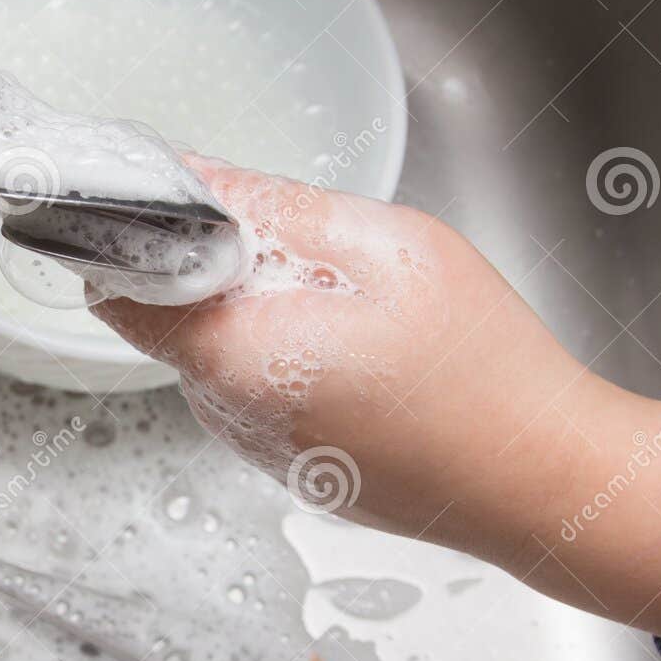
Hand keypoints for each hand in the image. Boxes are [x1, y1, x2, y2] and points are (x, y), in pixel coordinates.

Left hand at [92, 160, 660, 632]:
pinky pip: (258, 388)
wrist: (543, 483)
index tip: (175, 208)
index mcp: (228, 353)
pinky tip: (364, 355)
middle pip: (173, 316)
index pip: (117, 289)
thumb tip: (193, 176)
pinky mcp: (285, 462)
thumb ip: (271, 208)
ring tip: (356, 311)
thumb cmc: (480, 371)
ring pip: (219, 350)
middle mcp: (221, 410)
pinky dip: (291, 357)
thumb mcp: (383, 248)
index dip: (134, 238)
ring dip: (262, 313)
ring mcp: (252, 444)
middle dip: (219, 271)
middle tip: (313, 254)